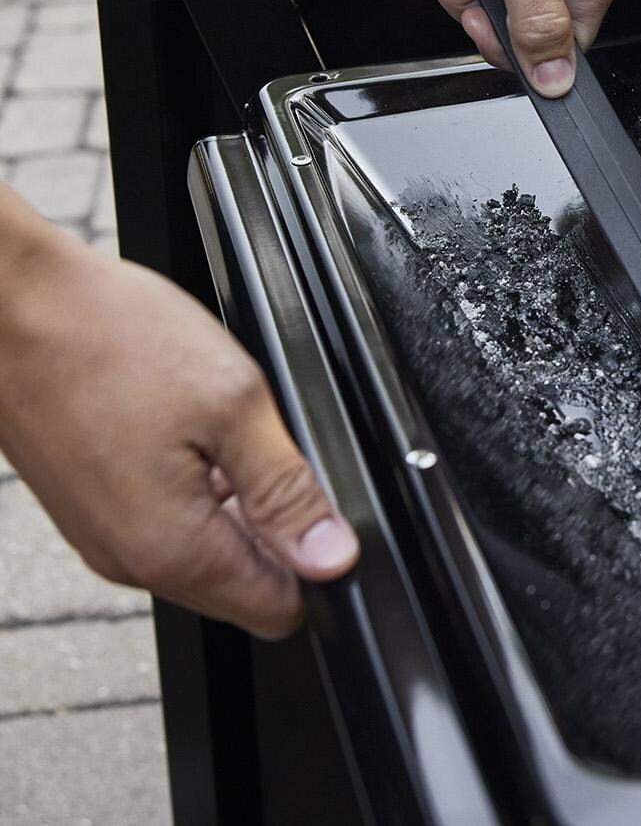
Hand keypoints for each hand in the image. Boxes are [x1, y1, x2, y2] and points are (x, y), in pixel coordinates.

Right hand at [0, 213, 358, 639]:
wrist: (14, 309)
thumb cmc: (110, 340)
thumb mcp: (232, 404)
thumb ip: (288, 490)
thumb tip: (333, 558)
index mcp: (173, 549)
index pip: (277, 608)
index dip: (318, 563)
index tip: (325, 507)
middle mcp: (131, 560)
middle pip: (243, 582)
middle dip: (278, 527)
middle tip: (272, 446)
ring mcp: (105, 535)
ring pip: (208, 548)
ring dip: (237, 500)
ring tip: (228, 427)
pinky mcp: (93, 506)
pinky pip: (169, 519)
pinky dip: (198, 483)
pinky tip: (192, 425)